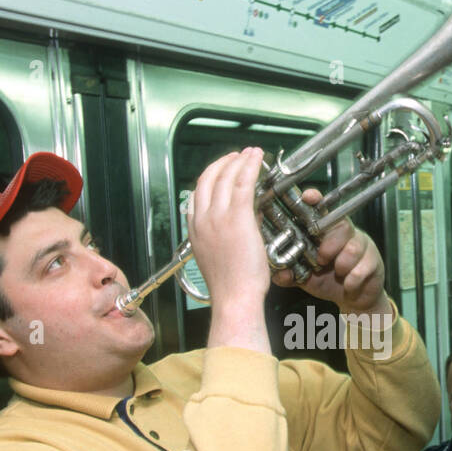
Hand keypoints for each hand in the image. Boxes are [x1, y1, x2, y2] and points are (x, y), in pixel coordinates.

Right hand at [188, 148, 268, 309]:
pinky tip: (257, 158)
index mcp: (195, 230)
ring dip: (238, 160)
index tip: (222, 171)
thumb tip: (244, 223)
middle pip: (208, 179)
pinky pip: (242, 182)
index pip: (197, 194)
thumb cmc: (231, 287)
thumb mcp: (218, 257)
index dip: (210, 177)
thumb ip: (225, 236)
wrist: (234, 298)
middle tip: (237, 157)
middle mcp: (202, 220)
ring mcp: (218, 217)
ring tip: (250, 153)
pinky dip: (249, 166)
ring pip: (225, 177)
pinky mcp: (237, 217)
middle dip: (223, 163)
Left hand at [270, 188, 388, 313]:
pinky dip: (352, 280)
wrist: (354, 300)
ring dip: (342, 264)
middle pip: (342, 225)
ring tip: (338, 273)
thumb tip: (280, 274)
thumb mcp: (305, 278)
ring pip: (354, 247)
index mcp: (326, 233)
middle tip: (322, 260)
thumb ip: (290, 275)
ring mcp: (362, 245)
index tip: (308, 197)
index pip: (321, 209)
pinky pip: (363, 267)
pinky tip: (349, 285)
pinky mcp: (374, 261)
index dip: (316, 200)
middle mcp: (345, 234)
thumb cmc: (329, 282)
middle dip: (330, 244)